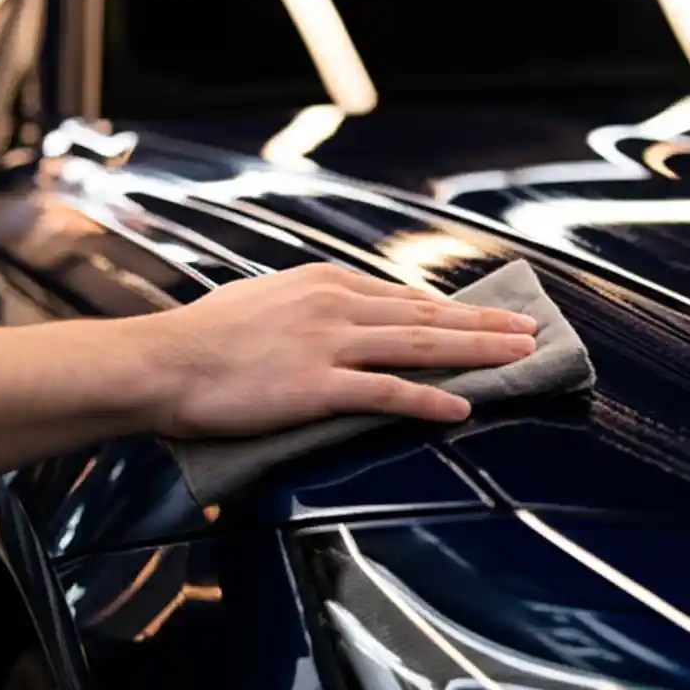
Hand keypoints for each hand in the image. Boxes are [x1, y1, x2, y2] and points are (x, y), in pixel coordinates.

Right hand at [129, 263, 536, 437]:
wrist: (160, 363)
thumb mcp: (261, 301)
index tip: (484, 317)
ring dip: (478, 352)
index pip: (402, 298)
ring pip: (421, 346)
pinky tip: (462, 406)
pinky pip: (388, 392)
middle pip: (427, 316)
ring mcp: (330, 343)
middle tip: (529, 329)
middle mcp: (336, 305)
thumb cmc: (201, 338)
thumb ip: (305, 305)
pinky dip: (430, 399)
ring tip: (519, 358)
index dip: (450, 310)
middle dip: (485, 324)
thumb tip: (329, 318)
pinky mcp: (318, 385)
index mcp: (324, 283)